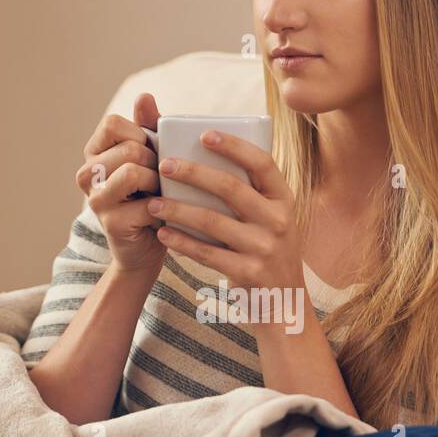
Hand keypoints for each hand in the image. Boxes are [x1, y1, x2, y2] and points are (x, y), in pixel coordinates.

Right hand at [75, 93, 165, 276]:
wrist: (150, 246)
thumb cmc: (153, 195)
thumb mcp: (152, 156)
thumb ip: (148, 126)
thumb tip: (144, 96)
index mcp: (94, 152)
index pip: (112, 123)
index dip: (140, 134)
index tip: (151, 153)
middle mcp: (86, 174)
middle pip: (129, 148)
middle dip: (156, 162)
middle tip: (160, 180)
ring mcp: (95, 200)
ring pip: (132, 171)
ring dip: (158, 183)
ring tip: (160, 195)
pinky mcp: (111, 223)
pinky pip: (145, 203)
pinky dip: (163, 209)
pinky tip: (162, 217)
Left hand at [146, 130, 304, 311]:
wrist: (285, 302)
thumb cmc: (269, 250)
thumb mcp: (274, 219)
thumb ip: (253, 194)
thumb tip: (208, 159)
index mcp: (284, 199)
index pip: (262, 163)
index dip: (234, 146)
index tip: (204, 134)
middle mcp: (278, 221)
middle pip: (231, 188)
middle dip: (193, 173)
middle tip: (164, 165)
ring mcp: (264, 248)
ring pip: (212, 221)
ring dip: (178, 209)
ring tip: (153, 202)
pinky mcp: (248, 272)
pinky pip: (206, 253)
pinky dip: (181, 242)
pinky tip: (163, 234)